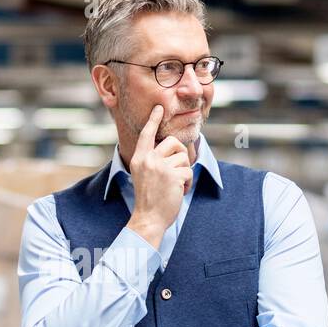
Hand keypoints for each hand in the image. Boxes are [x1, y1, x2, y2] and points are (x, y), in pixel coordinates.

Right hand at [127, 105, 191, 246]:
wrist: (148, 218)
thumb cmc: (148, 199)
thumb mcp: (144, 175)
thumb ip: (152, 160)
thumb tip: (173, 147)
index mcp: (139, 158)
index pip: (147, 134)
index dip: (153, 120)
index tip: (159, 107)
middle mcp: (148, 159)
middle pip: (173, 142)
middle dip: (181, 153)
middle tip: (178, 169)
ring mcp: (160, 167)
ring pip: (184, 158)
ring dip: (184, 172)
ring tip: (175, 185)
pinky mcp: (173, 175)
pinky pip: (189, 171)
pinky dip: (188, 182)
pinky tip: (179, 191)